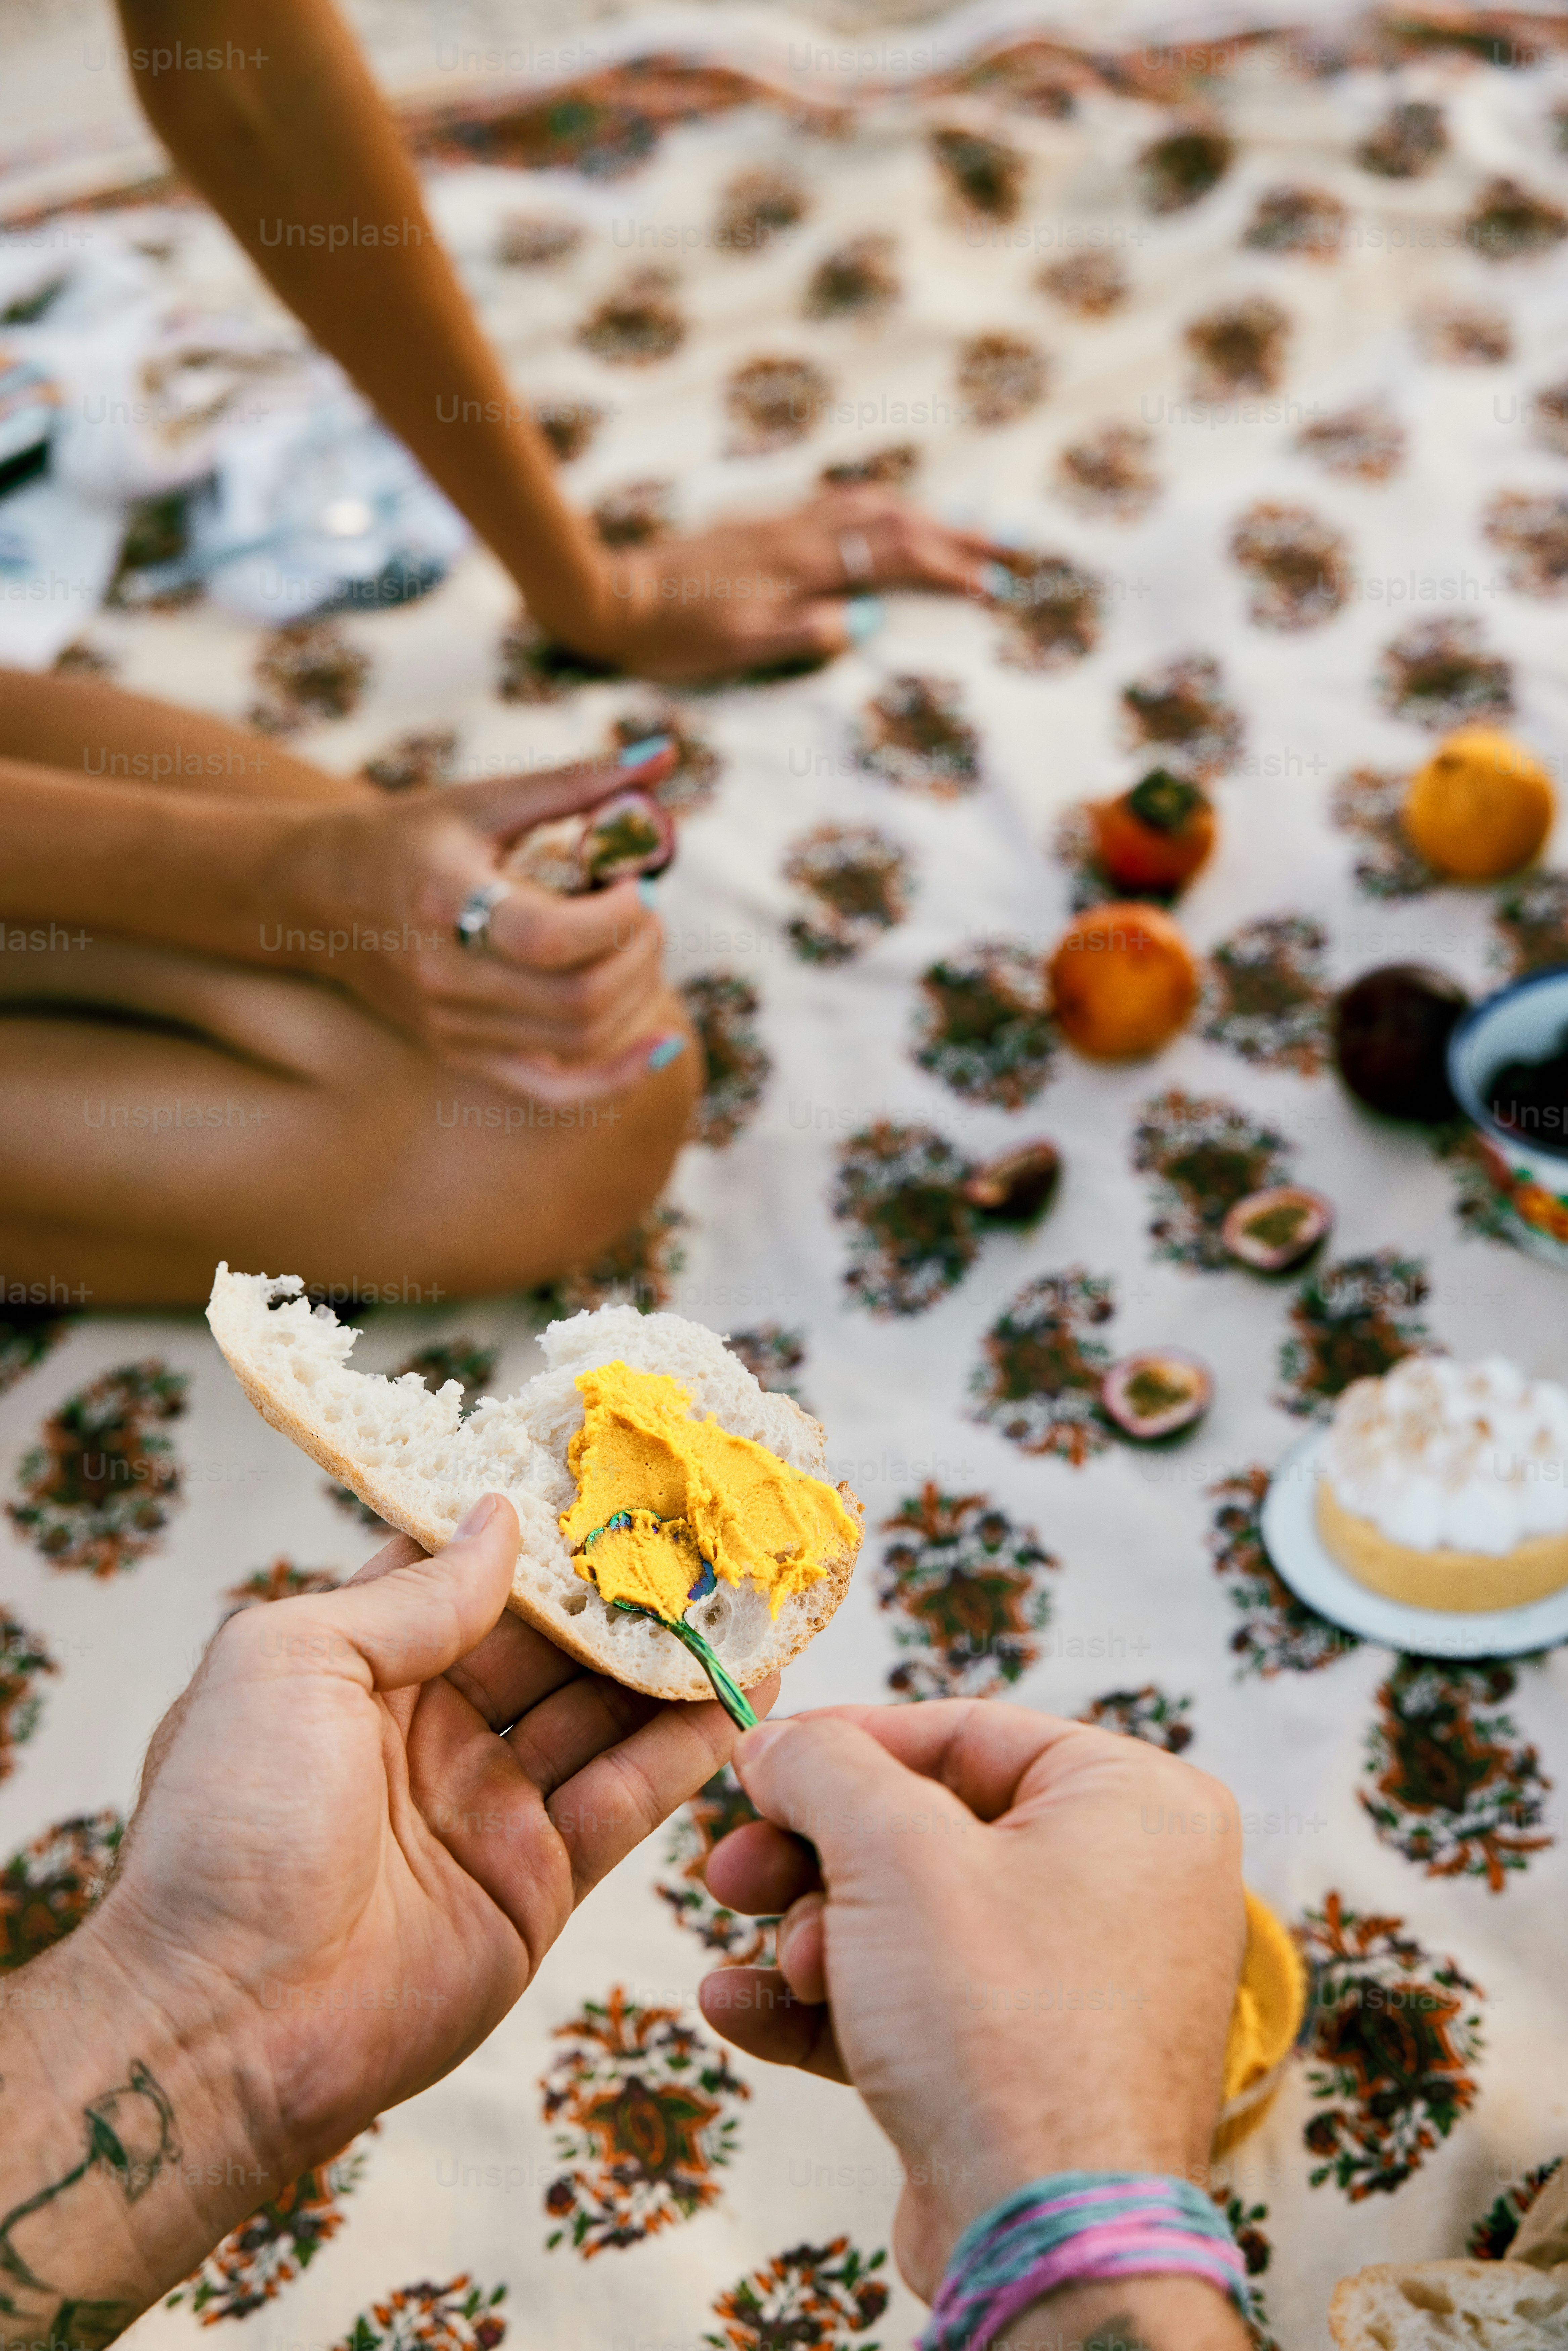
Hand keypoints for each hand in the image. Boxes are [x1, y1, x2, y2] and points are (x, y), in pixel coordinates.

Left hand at [28, 1499, 773, 2304]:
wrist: (225, 2024)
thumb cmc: (228, 1826)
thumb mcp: (289, 1662)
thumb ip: (407, 1594)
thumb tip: (499, 1517)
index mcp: (357, 1668)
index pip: (463, 1576)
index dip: (535, 1529)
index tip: (611, 1475)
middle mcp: (428, 1729)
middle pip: (548, 1642)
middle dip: (624, 1590)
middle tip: (710, 1530)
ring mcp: (488, 1806)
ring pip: (602, 1711)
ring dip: (674, 1658)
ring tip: (756, 1596)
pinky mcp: (540, 1880)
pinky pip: (628, 1795)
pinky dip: (691, 1744)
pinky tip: (750, 1690)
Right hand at [273, 748, 682, 1101]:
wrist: (320, 899)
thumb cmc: (408, 838)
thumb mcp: (483, 799)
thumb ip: (576, 781)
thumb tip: (664, 753)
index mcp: (445, 901)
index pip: (553, 937)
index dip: (619, 914)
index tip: (638, 880)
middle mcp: (444, 977)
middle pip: (579, 995)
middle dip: (640, 952)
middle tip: (648, 912)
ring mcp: (451, 1026)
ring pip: (579, 1039)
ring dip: (637, 996)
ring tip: (639, 949)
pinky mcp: (460, 1054)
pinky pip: (551, 1091)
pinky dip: (614, 1078)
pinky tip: (659, 1047)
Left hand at [570, 489, 1004, 682]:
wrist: (611, 599)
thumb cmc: (670, 636)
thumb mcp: (737, 646)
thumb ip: (804, 631)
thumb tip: (867, 624)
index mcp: (800, 565)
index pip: (894, 558)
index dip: (950, 571)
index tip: (994, 590)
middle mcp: (797, 534)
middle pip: (895, 521)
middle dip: (957, 536)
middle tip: (1010, 552)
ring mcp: (780, 524)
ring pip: (870, 504)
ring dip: (925, 515)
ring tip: (967, 529)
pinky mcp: (763, 526)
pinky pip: (839, 505)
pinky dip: (881, 508)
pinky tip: (888, 516)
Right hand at [698, 1704, 1245, 2305]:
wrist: (1042, 2238)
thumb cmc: (1000, 2024)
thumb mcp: (894, 1852)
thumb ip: (824, 1769)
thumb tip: (774, 1742)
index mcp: (1136, 1804)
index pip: (966, 1733)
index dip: (846, 1743)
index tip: (757, 1764)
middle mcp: (1127, 1884)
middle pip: (928, 1831)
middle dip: (814, 1857)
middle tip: (730, 1873)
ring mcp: (1080, 1983)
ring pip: (911, 1922)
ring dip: (813, 1938)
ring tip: (775, 1966)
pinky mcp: (1028, 2068)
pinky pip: (918, 2005)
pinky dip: (829, 2005)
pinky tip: (738, 2009)